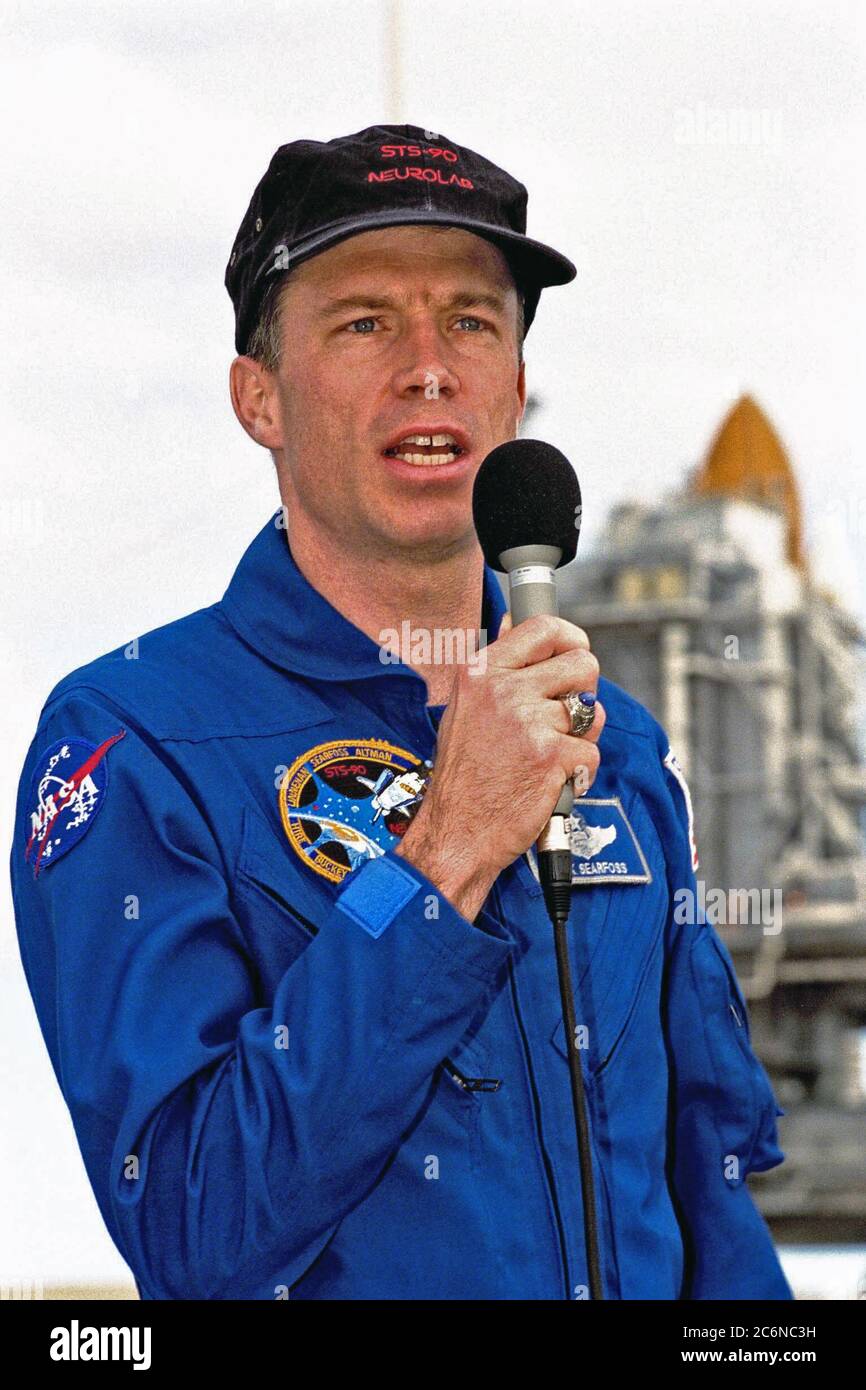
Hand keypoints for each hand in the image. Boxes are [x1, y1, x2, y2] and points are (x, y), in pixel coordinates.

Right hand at [395, 611, 604, 921]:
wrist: (456, 831)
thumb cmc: (463, 775)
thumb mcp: (464, 707)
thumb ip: (496, 669)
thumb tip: (514, 622)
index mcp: (483, 672)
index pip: (545, 628)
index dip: (572, 640)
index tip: (575, 654)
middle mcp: (505, 690)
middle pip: (583, 664)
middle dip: (584, 692)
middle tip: (564, 718)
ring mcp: (529, 722)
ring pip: (593, 712)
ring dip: (581, 737)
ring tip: (551, 754)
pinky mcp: (551, 757)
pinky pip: (591, 751)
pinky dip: (580, 772)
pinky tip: (552, 781)